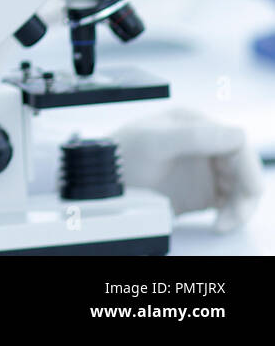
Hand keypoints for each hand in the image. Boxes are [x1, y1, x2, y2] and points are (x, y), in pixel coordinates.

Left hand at [111, 107, 262, 232]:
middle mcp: (203, 143)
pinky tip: (219, 224)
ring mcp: (203, 167)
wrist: (101, 183)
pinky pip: (230, 202)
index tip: (246, 191)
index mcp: (194, 123)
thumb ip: (193, 136)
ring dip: (240, 207)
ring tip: (222, 224)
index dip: (246, 167)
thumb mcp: (153, 143)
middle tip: (232, 217)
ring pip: (240, 186)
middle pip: (243, 167)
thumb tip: (236, 135)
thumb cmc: (120, 156)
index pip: (237, 142)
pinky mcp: (202, 190)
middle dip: (244, 193)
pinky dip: (232, 215)